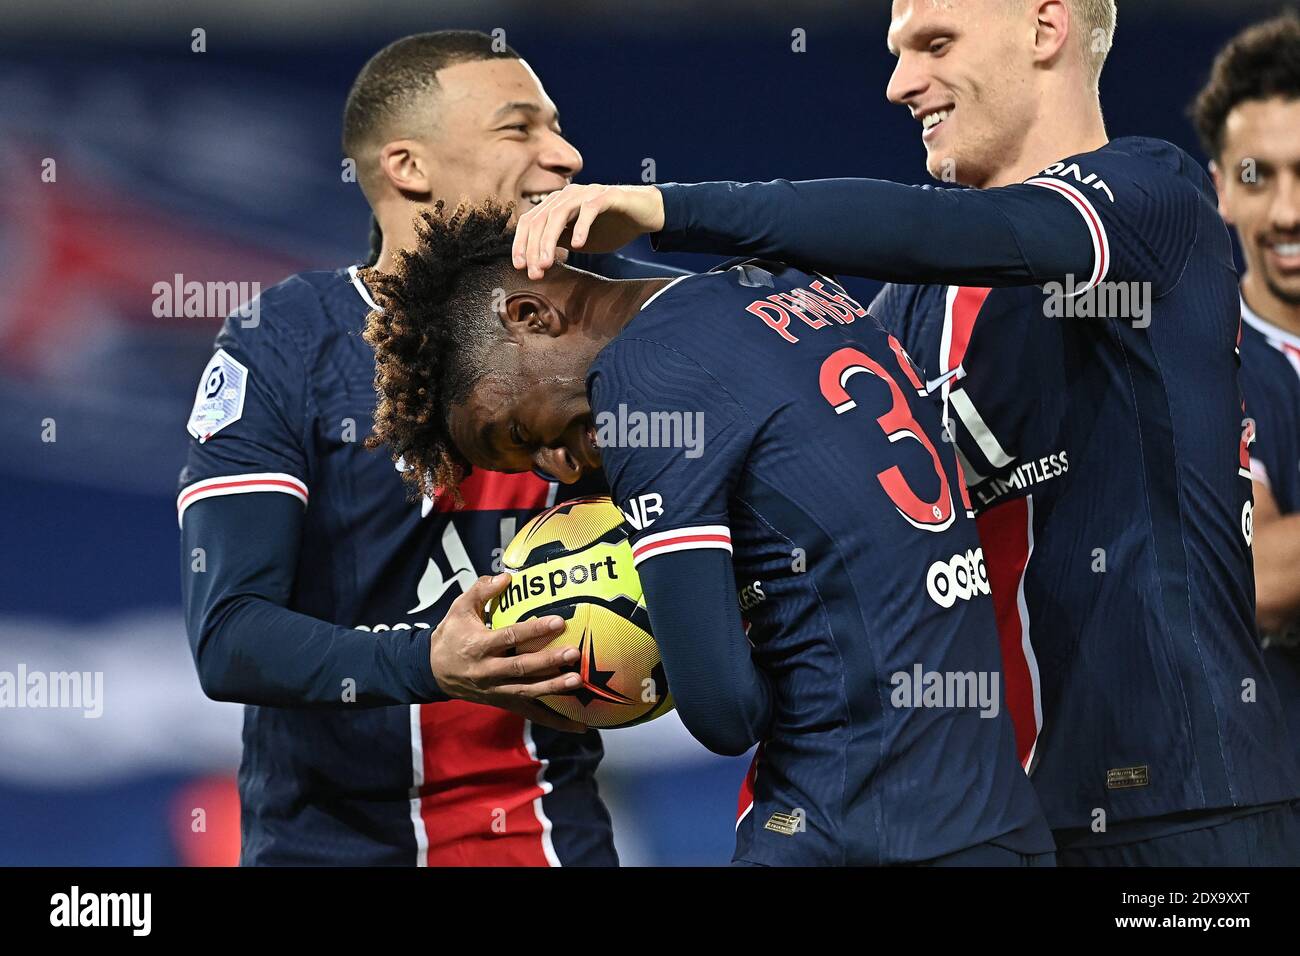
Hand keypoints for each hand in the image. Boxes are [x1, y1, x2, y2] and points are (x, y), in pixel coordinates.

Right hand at [429, 573, 587, 732]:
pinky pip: (531, 713)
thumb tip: (507, 576)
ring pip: (527, 691)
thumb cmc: (451, 635)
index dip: (533, 630)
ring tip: (577, 681)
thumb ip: (481, 591)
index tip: (558, 622)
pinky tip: (579, 725)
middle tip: (573, 653)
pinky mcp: (504, 702)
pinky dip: (555, 721)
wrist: (433, 671)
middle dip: (548, 662)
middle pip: (521, 668)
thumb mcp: (459, 609)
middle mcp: (487, 671)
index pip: (509, 637)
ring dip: (553, 688)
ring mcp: (496, 690)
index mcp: (478, 646)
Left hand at [512, 183, 665, 278]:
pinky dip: (581, 227)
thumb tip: (533, 259)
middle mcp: (567, 195)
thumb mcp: (577, 239)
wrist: (643, 214)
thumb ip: (557, 242)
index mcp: (557, 204)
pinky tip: (578, 245)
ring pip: (558, 214)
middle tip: (535, 272)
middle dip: (533, 248)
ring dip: (549, 240)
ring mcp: (586, 193)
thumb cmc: (610, 226)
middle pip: (540, 220)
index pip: (530, 222)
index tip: (520, 267)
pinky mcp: (607, 195)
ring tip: (547, 263)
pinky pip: (589, 209)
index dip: (521, 244)